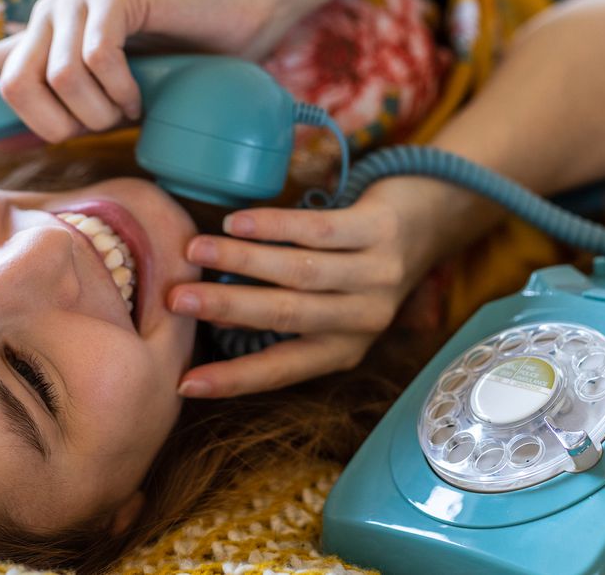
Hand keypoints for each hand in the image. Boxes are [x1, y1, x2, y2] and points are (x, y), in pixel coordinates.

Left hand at [0, 0, 274, 139]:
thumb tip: (12, 149)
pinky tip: (143, 88)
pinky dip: (121, 89)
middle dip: (57, 126)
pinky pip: (94, 59)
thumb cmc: (176, 71)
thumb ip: (66, 117)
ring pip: (57, 81)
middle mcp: (46, 19)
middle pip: (14, 91)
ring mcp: (76, 2)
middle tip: (102, 126)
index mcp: (38, 49)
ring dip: (100, 111)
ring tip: (131, 104)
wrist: (232, 22)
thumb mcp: (112, 104)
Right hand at [169, 179, 462, 398]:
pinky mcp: (381, 231)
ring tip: (194, 250)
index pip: (283, 369)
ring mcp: (376, 274)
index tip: (185, 383)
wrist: (429, 221)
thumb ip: (281, 311)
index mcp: (344, 347)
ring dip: (242, 262)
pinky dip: (275, 226)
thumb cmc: (360, 266)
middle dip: (226, 308)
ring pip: (300, 272)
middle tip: (175, 301)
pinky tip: (237, 221)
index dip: (234, 378)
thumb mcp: (330, 303)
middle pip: (286, 316)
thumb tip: (208, 315)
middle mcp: (364, 318)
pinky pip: (320, 229)